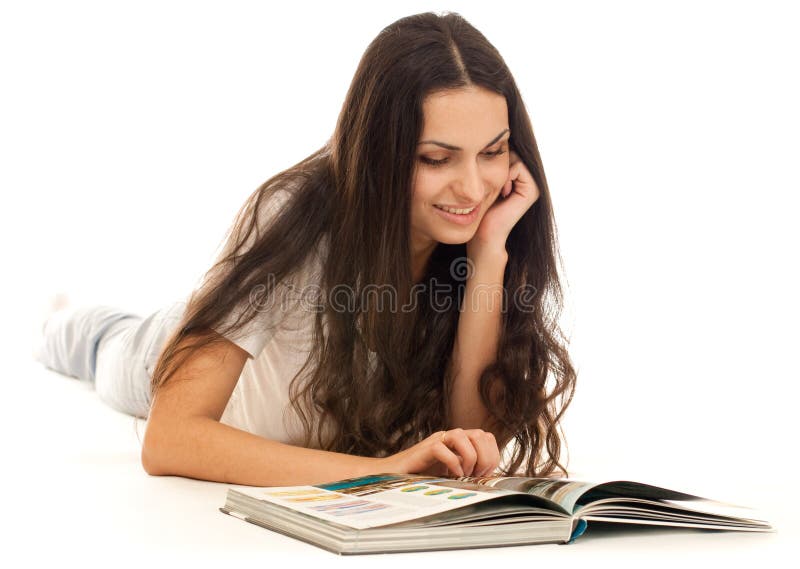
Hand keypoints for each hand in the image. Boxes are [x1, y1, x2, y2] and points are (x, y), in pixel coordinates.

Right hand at [378, 428, 500, 477]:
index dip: (492, 456)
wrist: (392, 475)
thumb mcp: (451, 474)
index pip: (487, 438)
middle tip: (474, 476)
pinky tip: (449, 476)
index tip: (483, 475)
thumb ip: (468, 470)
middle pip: (481, 435)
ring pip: (465, 437)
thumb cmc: (421, 477)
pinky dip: (453, 465)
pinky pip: (445, 450)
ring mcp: (438, 440)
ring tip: (462, 475)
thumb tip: (489, 478)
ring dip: (470, 459)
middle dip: (484, 459)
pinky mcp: (425, 448)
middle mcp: (450, 437)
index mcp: (459, 441)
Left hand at [468, 150, 539, 254]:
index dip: (496, 160)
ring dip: (502, 171)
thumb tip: (493, 141)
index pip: (509, 151)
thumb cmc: (481, 208)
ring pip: (515, 158)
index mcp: (521, 178)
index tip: (490, 182)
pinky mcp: (533, 190)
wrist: (485, 232)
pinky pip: (518, 166)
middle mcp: (530, 180)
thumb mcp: (486, 181)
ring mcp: (534, 185)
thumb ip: (494, 163)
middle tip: (496, 186)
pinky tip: (503, 192)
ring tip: (499, 190)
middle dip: (500, 164)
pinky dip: (506, 176)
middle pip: (513, 152)